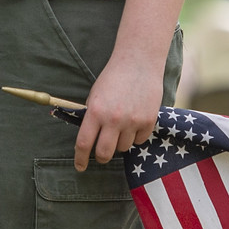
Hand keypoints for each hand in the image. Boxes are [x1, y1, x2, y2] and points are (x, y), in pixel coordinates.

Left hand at [73, 53, 163, 169]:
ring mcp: (132, 121)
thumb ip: (92, 117)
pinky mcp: (148, 121)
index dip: (80, 159)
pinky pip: (140, 140)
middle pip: (104, 153)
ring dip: (120, 142)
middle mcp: (113, 119)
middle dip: (101, 157)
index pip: (84, 143)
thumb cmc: (113, 78)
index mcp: (95, 112)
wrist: (139, 62)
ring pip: (123, 147)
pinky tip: (135, 121)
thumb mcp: (95, 96)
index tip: (80, 166)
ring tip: (121, 125)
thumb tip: (89, 140)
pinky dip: (136, 135)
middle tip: (101, 154)